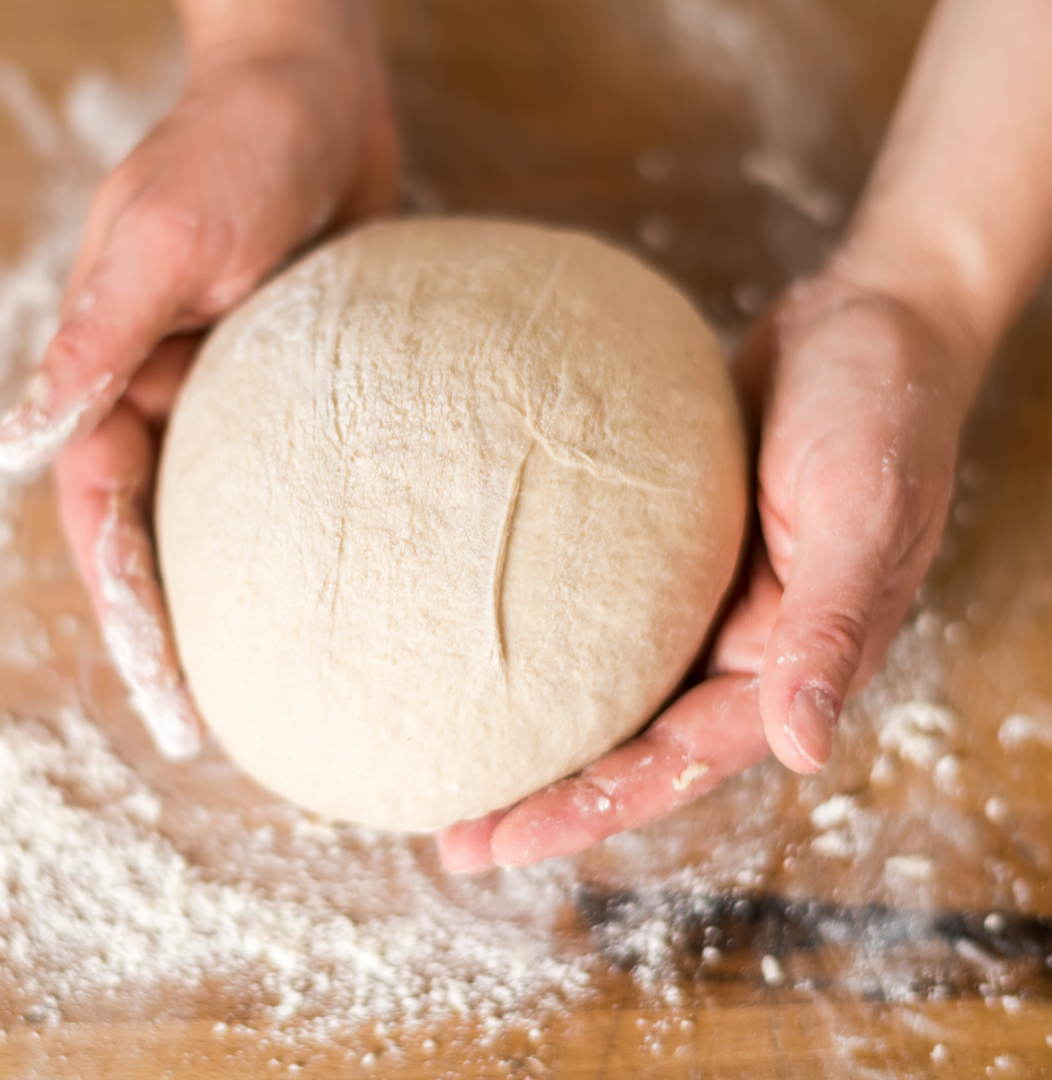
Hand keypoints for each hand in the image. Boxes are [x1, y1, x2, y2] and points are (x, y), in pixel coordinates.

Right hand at [0, 16, 399, 757]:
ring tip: (287, 687)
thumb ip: (92, 344)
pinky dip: (315, 538)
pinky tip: (354, 591)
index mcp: (114, 382)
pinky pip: (303, 481)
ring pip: (234, 526)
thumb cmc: (232, 152)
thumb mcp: (159, 242)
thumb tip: (12, 451)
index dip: (129, 615)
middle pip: (166, 544)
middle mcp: (172, 403)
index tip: (166, 700)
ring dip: (248, 604)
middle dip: (182, 638)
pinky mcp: (306, 392)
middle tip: (214, 730)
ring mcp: (242, 403)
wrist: (319, 101)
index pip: (109, 523)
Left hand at [437, 270, 975, 871]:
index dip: (594, 809)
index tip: (503, 842)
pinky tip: (485, 641)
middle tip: (451, 831)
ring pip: (610, 686)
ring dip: (540, 728)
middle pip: (632, 743)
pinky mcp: (671, 548)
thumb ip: (832, 627)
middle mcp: (741, 647)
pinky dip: (550, 638)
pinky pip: (604, 610)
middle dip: (546, 794)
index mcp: (788, 662)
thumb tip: (804, 748)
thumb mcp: (862, 511)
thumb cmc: (883, 408)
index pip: (683, 762)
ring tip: (451, 755)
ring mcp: (701, 597)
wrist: (866, 320)